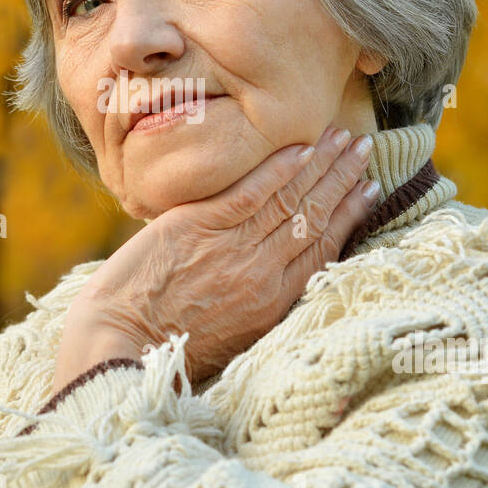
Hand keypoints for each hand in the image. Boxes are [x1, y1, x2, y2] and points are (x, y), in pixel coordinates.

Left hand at [53, 125, 380, 389]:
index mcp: (273, 306)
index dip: (350, 216)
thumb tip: (273, 281)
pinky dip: (278, 169)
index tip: (369, 190)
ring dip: (321, 165)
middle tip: (364, 148)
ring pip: (290, 199)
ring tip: (342, 138)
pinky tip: (299, 148)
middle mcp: (262, 275)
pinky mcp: (198, 227)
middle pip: (315, 218)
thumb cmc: (165, 349)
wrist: (118, 347)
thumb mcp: (230, 341)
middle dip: (343, 180)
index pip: (324, 250)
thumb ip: (257, 307)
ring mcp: (233, 249)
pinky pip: (250, 192)